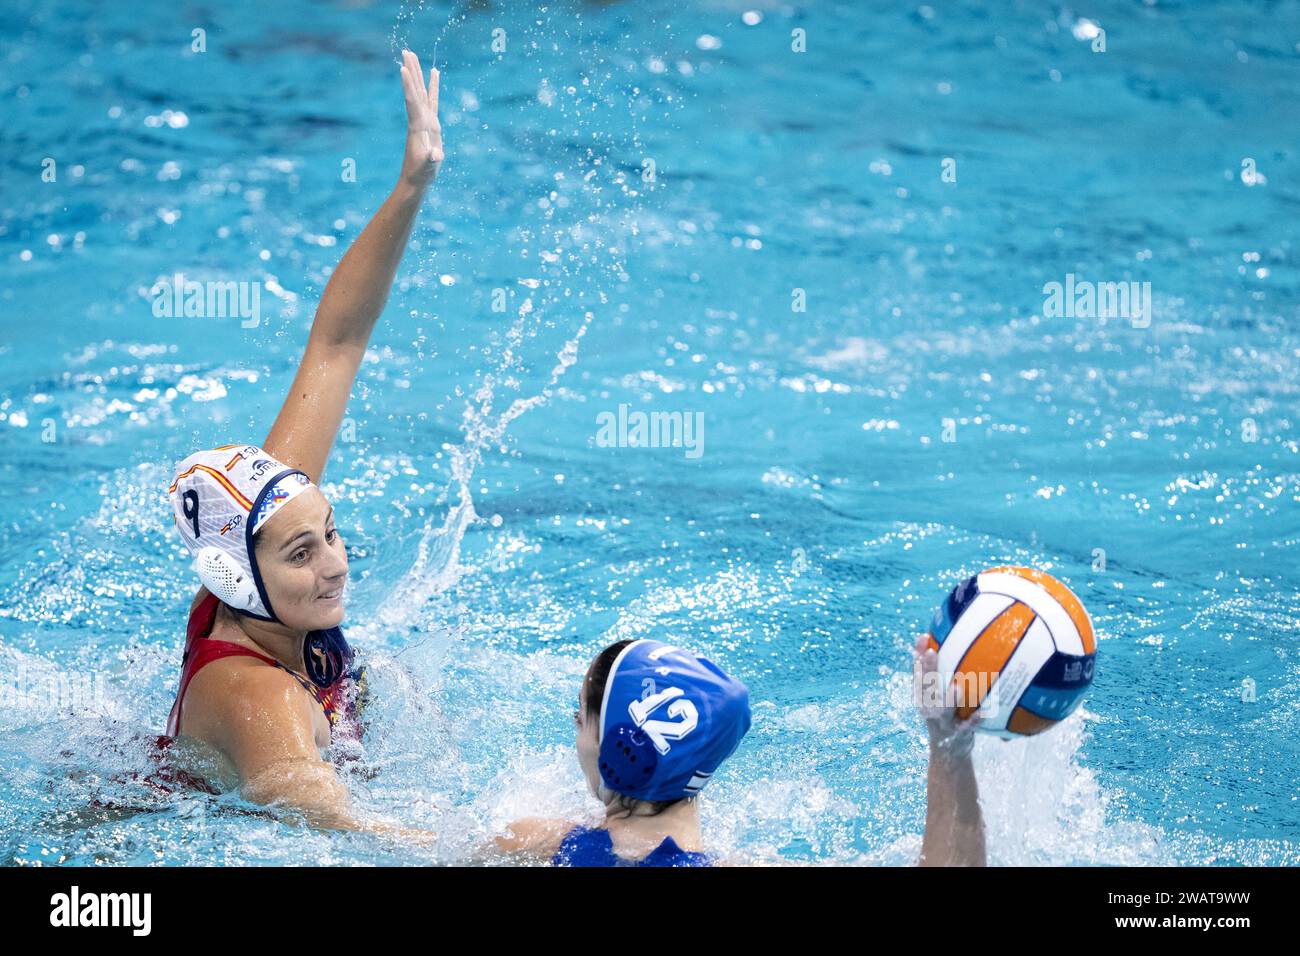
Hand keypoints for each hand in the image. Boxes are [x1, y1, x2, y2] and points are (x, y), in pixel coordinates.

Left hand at [398, 49, 442, 189]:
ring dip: (417, 73)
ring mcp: (424, 120)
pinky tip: (434, 74)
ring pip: (421, 91)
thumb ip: (432, 159)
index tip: (403, 68)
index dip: (408, 85)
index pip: (412, 101)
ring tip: (414, 55)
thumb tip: (436, 156)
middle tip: (407, 51)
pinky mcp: (430, 123)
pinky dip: (432, 86)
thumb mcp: (428, 167)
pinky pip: (431, 100)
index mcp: (417, 126)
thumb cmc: (422, 173)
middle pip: (414, 90)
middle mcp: (418, 119)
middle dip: (411, 71)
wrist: (416, 179)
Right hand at [913, 633, 979, 758]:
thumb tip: (961, 646)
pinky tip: (981, 714)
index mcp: (923, 696)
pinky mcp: (955, 735)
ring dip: (947, 699)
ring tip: (955, 688)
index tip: (924, 637)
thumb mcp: (939, 698)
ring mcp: (941, 722)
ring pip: (942, 709)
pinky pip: (965, 728)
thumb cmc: (947, 716)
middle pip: (925, 687)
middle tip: (933, 652)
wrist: (949, 753)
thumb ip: (943, 676)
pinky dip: (972, 721)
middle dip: (927, 670)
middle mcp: (928, 707)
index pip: (918, 672)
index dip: (919, 655)